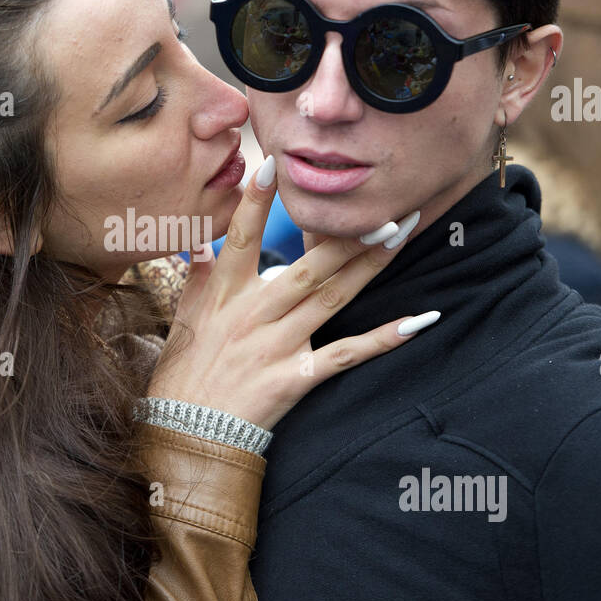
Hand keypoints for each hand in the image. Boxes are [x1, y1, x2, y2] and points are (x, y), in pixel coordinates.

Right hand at [146, 155, 439, 430]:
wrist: (187, 436)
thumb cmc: (183, 376)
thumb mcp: (182, 320)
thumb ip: (195, 276)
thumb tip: (197, 240)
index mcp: (224, 294)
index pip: (240, 238)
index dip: (256, 202)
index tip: (274, 164)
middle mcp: (253, 314)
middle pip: (307, 267)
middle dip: (345, 236)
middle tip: (382, 208)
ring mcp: (277, 345)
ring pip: (331, 299)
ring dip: (368, 267)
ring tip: (399, 237)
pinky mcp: (296, 377)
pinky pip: (347, 354)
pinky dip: (384, 338)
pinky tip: (417, 321)